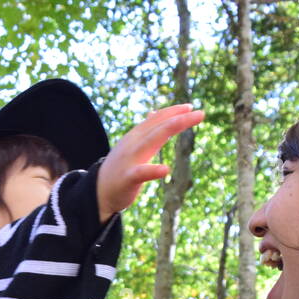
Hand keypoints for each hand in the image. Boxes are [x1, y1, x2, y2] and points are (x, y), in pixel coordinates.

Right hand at [97, 104, 204, 222]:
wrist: (99, 191)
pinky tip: (165, 169)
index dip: (173, 112)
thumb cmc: (120, 168)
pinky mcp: (127, 178)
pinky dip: (152, 170)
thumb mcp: (132, 145)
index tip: (192, 107)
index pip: (156, 119)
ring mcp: (129, 159)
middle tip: (200, 112)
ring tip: (185, 121)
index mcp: (136, 136)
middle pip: (158, 126)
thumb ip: (146, 131)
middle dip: (178, 117)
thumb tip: (154, 114)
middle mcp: (133, 143)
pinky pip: (140, 172)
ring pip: (151, 140)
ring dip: (169, 128)